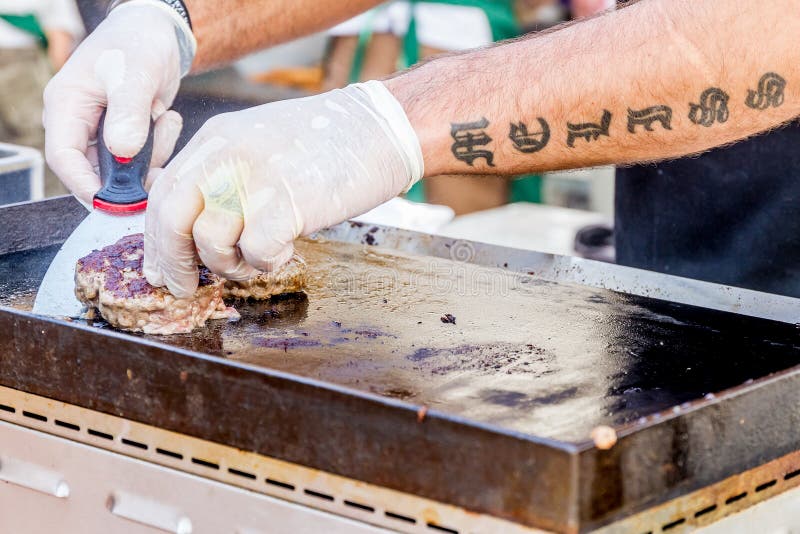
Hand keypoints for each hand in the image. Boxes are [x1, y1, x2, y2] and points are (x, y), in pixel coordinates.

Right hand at [43, 2, 192, 205]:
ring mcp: (103, 132)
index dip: (84, 185)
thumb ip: (128, 112)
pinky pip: (142, 158)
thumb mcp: (134, 73)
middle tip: (157, 173)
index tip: (112, 202)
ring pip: (123, 168)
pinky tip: (165, 117)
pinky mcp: (127, 136)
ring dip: (150, 155)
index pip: (64, 158)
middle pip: (94, 170)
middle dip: (128, 176)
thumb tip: (122, 151)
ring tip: (163, 119)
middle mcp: (79, 123)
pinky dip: (159, 145)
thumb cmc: (138, 44)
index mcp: (66, 106)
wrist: (158, 34)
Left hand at [144, 81, 422, 297]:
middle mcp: (227, 154)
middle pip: (171, 217)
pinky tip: (287, 250)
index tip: (161, 268)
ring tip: (255, 260)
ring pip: (211, 240)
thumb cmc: (327, 142)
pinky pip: (257, 251)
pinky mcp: (288, 201)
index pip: (164, 193)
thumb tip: (194, 224)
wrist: (380, 126)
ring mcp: (256, 177)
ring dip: (229, 265)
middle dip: (172, 262)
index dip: (156, 238)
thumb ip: (223, 174)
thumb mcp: (259, 143)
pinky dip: (268, 262)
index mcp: (216, 139)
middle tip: (183, 287)